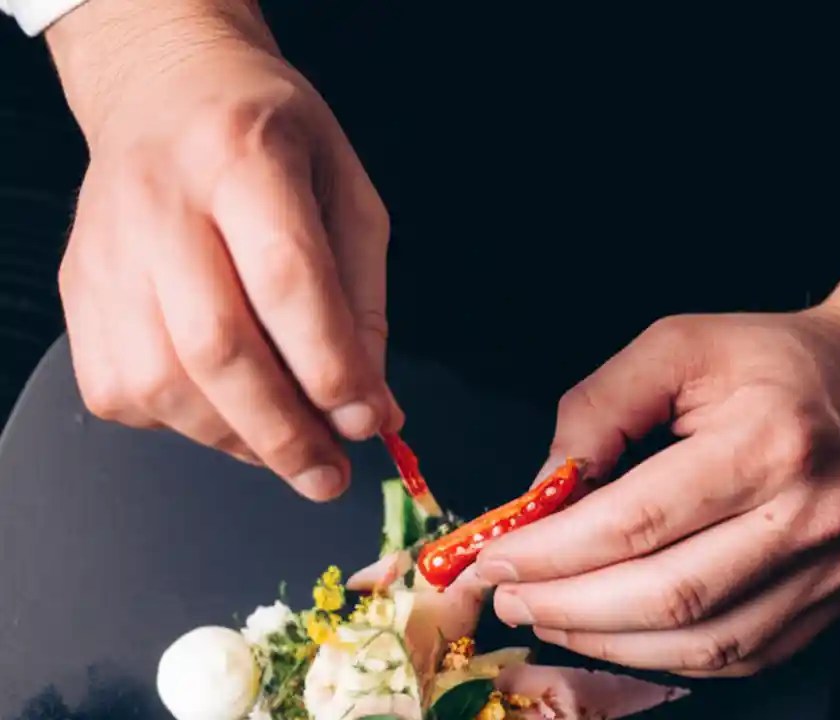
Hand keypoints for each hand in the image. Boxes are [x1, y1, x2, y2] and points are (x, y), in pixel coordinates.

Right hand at [47, 0, 399, 499]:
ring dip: (236, 439)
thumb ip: (362, 303)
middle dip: (283, 431)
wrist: (166, 89)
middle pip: (215, 345)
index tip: (369, 421)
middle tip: (329, 475)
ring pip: (161, 382)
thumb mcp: (348, 196)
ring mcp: (106, 249)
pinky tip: (227, 411)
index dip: (331, 366)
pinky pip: (121, 391)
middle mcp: (160, 202)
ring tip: (289, 448)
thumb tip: (371, 410)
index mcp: (243, 156)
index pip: (286, 280)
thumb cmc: (275, 143)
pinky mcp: (77, 289)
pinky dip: (182, 425)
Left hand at [474, 269, 839, 676]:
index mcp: (771, 439)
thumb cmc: (779, 358)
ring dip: (612, 643)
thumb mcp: (678, 345)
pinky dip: (671, 655)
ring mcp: (836, 568)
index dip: (556, 551)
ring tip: (554, 616)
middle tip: (509, 595)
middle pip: (670, 596)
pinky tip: (622, 632)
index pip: (641, 521)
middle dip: (570, 607)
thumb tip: (540, 495)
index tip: (496, 556)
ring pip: (707, 642)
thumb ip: (599, 410)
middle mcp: (812, 514)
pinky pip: (745, 654)